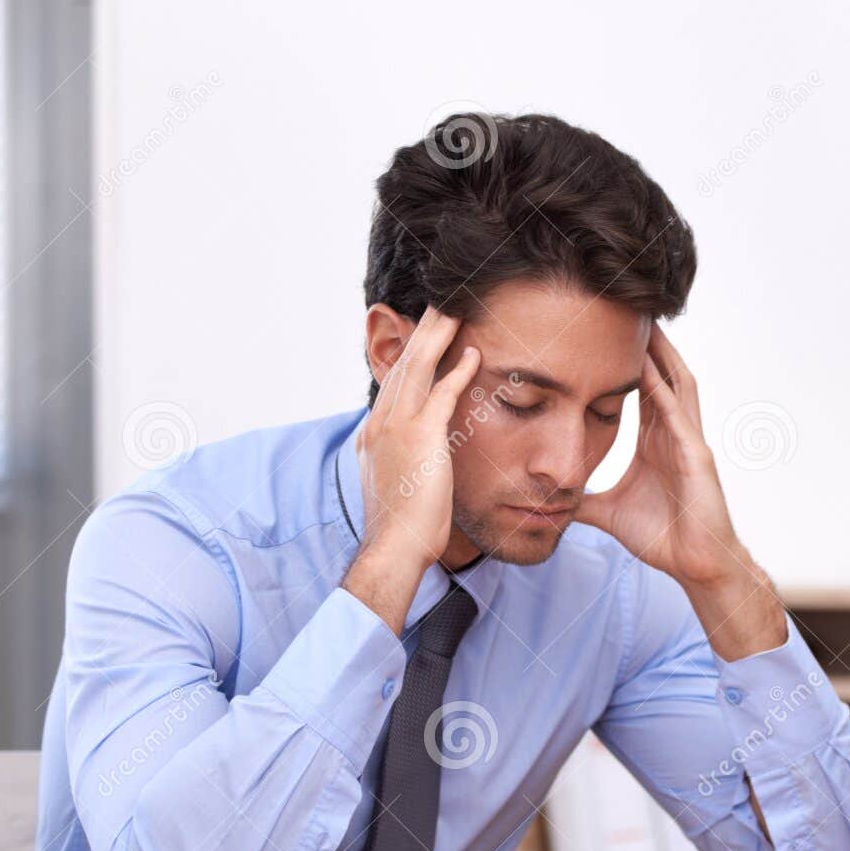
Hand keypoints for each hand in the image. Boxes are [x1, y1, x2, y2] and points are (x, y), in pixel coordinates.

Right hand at [345, 307, 479, 632]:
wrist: (394, 548)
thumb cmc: (402, 527)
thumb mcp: (399, 483)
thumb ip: (408, 459)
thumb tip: (420, 455)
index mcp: (375, 432)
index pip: (396, 381)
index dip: (411, 353)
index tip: (427, 333)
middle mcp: (382, 422)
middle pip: (404, 363)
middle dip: (423, 331)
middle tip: (441, 302)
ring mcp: (398, 428)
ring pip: (418, 368)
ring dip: (438, 336)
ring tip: (455, 308)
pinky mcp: (420, 438)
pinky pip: (442, 395)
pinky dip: (457, 372)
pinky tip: (474, 354)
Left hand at [579, 324, 744, 585]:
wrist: (694, 565)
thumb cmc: (662, 538)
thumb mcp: (608, 513)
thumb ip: (581, 500)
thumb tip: (549, 500)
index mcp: (658, 442)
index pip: (642, 390)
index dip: (626, 361)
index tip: (604, 333)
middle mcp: (676, 434)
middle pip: (662, 375)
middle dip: (647, 343)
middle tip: (625, 308)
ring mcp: (689, 442)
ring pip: (676, 384)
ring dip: (660, 354)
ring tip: (643, 322)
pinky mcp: (697, 457)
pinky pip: (677, 416)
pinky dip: (662, 390)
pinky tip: (646, 368)